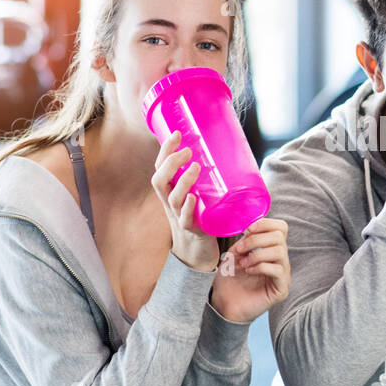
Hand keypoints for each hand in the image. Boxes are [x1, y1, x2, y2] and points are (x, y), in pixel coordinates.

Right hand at [152, 130, 219, 272]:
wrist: (197, 252)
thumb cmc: (199, 216)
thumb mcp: (196, 193)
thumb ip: (203, 176)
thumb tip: (225, 147)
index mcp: (170, 191)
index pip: (160, 167)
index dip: (165, 150)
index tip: (177, 133)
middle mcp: (171, 202)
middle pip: (159, 181)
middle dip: (170, 163)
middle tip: (187, 151)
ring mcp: (180, 216)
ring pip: (174, 198)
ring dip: (183, 181)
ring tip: (195, 167)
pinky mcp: (192, 230)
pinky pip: (186, 219)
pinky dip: (188, 208)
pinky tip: (193, 199)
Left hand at [210, 217, 289, 322]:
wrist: (224, 304)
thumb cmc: (230, 279)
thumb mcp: (235, 254)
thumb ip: (246, 240)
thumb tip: (251, 228)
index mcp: (270, 249)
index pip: (281, 228)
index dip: (266, 223)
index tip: (248, 229)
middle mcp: (280, 260)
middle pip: (279, 237)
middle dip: (256, 240)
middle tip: (240, 250)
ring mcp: (283, 275)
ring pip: (280, 252)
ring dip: (257, 254)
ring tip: (244, 263)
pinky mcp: (281, 289)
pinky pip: (277, 270)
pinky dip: (260, 267)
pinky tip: (249, 272)